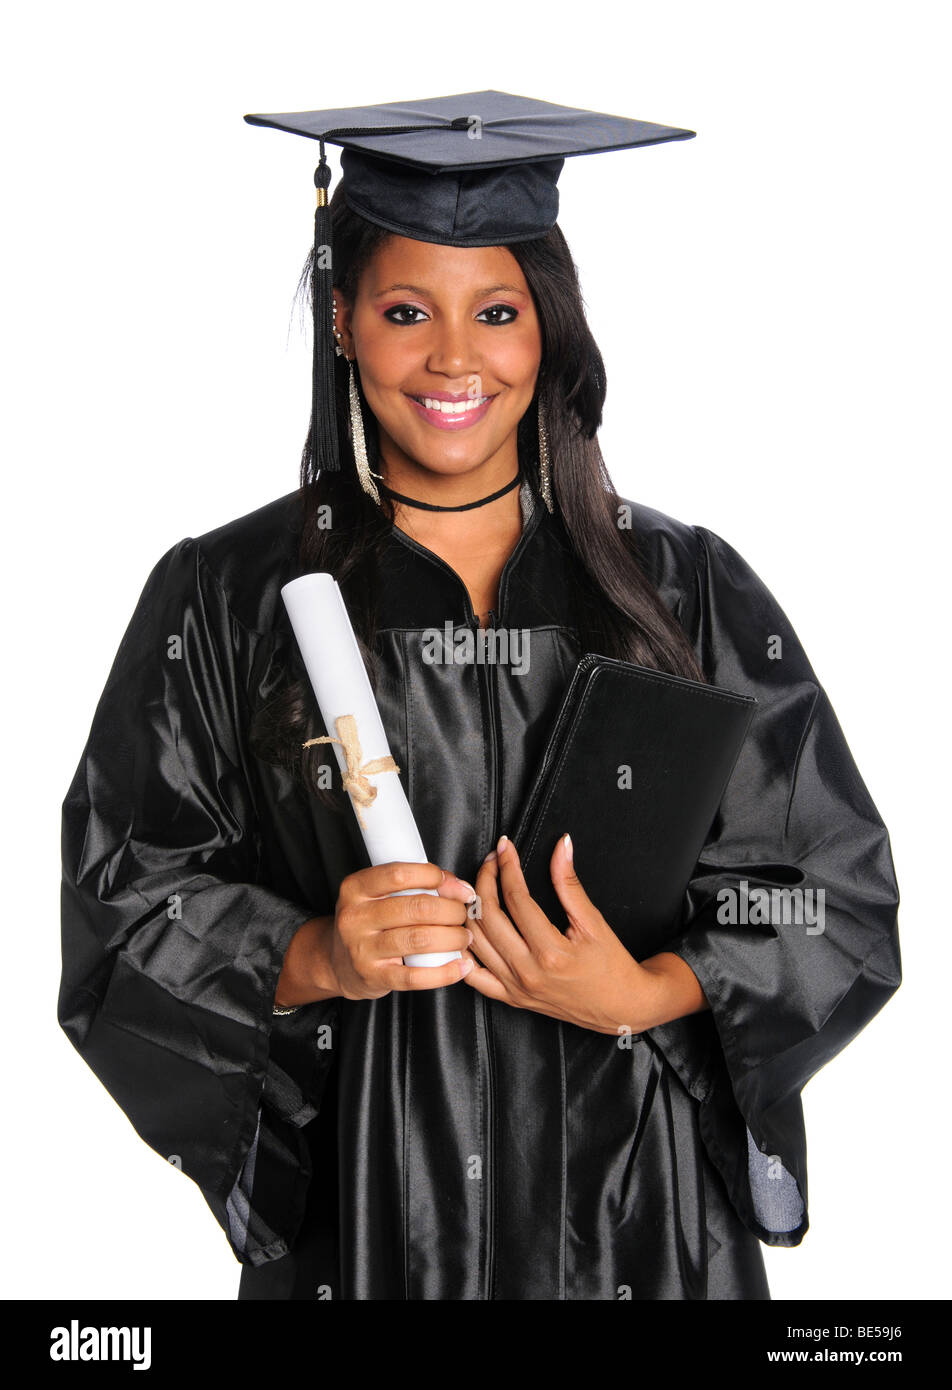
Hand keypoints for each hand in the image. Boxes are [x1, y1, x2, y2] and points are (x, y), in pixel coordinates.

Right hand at [275, 861, 475, 1004]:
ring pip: (420, 939)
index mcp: (356, 888)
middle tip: (462, 914)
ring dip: (453, 937)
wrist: (338, 962)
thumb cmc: (370, 922)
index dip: (434, 877)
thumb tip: (459, 887)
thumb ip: (415, 884)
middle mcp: (355, 917)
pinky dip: (445, 972)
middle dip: (451, 910)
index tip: (456, 887)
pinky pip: (415, 977)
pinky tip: (461, 966)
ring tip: (463, 937)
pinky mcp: (373, 977)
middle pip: (417, 908)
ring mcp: (362, 949)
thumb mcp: (380, 895)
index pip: (399, 874)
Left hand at [464, 834, 707, 1034]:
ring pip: (475, 942)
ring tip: (479, 887)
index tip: (506, 849)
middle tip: (492, 861)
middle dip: (485, 880)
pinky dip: (464, 952)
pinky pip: (474, 977)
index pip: (516, 898)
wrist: (621, 1007)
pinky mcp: (512, 999)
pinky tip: (466, 930)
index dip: (507, 867)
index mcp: (551, 952)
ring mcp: (516, 988)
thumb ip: (570, 883)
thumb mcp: (594, 921)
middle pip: (488, 916)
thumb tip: (561, 846)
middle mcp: (527, 972)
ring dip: (471, 909)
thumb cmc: (612, 967)